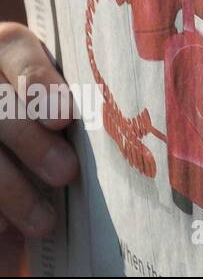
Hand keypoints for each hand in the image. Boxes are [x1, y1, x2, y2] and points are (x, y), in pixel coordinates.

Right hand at [0, 23, 77, 237]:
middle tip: (66, 173)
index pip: (13, 46)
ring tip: (44, 222)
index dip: (37, 80)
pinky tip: (5, 232)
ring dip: (9, 189)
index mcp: (4, 48)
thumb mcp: (55, 96)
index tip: (62, 117)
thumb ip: (66, 101)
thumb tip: (116, 132)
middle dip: (29, 142)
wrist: (11, 130)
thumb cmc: (45, 111)